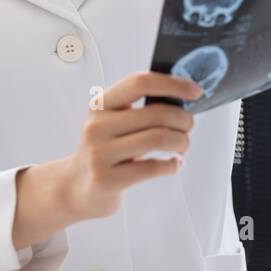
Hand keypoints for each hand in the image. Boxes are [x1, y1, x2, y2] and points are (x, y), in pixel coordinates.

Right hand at [12, 71, 200, 248]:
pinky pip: (152, 167)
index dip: (173, 84)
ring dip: (181, 141)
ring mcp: (99, 153)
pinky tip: (174, 164)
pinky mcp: (106, 180)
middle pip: (156, 113)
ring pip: (158, 138)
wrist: (75, 187)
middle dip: (183, 119)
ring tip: (183, 146)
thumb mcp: (113, 123)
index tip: (195, 91)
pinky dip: (172, 164)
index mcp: (101, 104)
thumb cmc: (105, 150)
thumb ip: (140, 109)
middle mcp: (97, 126)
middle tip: (189, 126)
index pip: (140, 83)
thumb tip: (184, 98)